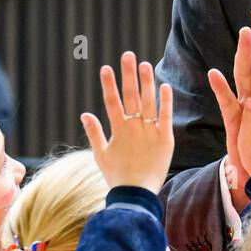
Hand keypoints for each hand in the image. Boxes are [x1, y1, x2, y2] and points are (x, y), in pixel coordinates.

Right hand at [81, 51, 174, 193]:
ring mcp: (149, 132)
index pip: (112, 101)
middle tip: (128, 55)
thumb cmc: (117, 176)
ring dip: (146, 82)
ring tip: (145, 64)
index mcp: (117, 130)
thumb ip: (94, 133)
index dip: (109, 84)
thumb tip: (85, 113)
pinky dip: (165, 102)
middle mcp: (133, 127)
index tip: (106, 67)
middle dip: (128, 75)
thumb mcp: (100, 155)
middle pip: (130, 96)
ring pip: (148, 102)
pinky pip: (165, 117)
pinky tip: (164, 86)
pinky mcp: (165, 139)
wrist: (136, 194)